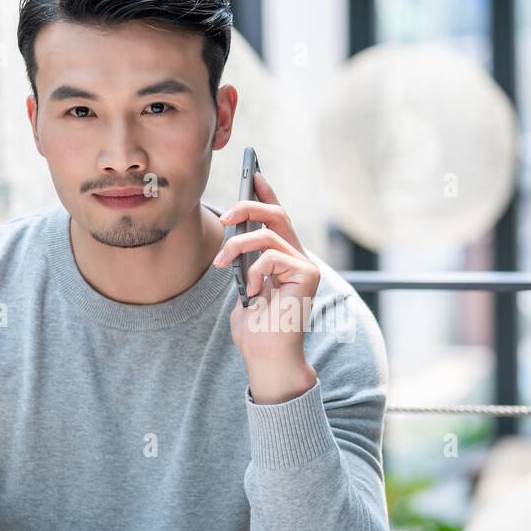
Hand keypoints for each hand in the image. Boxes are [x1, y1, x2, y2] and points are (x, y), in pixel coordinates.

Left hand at [212, 172, 320, 401]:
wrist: (267, 358)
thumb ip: (245, 264)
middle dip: (249, 206)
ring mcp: (305, 267)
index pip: (278, 219)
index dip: (268, 193)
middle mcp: (300, 260)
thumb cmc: (255, 331)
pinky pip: (272, 256)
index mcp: (285, 261)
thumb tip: (234, 239)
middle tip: (225, 216)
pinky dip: (255, 271)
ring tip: (223, 263)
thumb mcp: (243, 288)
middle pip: (278, 215)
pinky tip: (253, 292)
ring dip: (238, 245)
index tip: (254, 173)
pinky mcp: (308, 276)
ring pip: (269, 234)